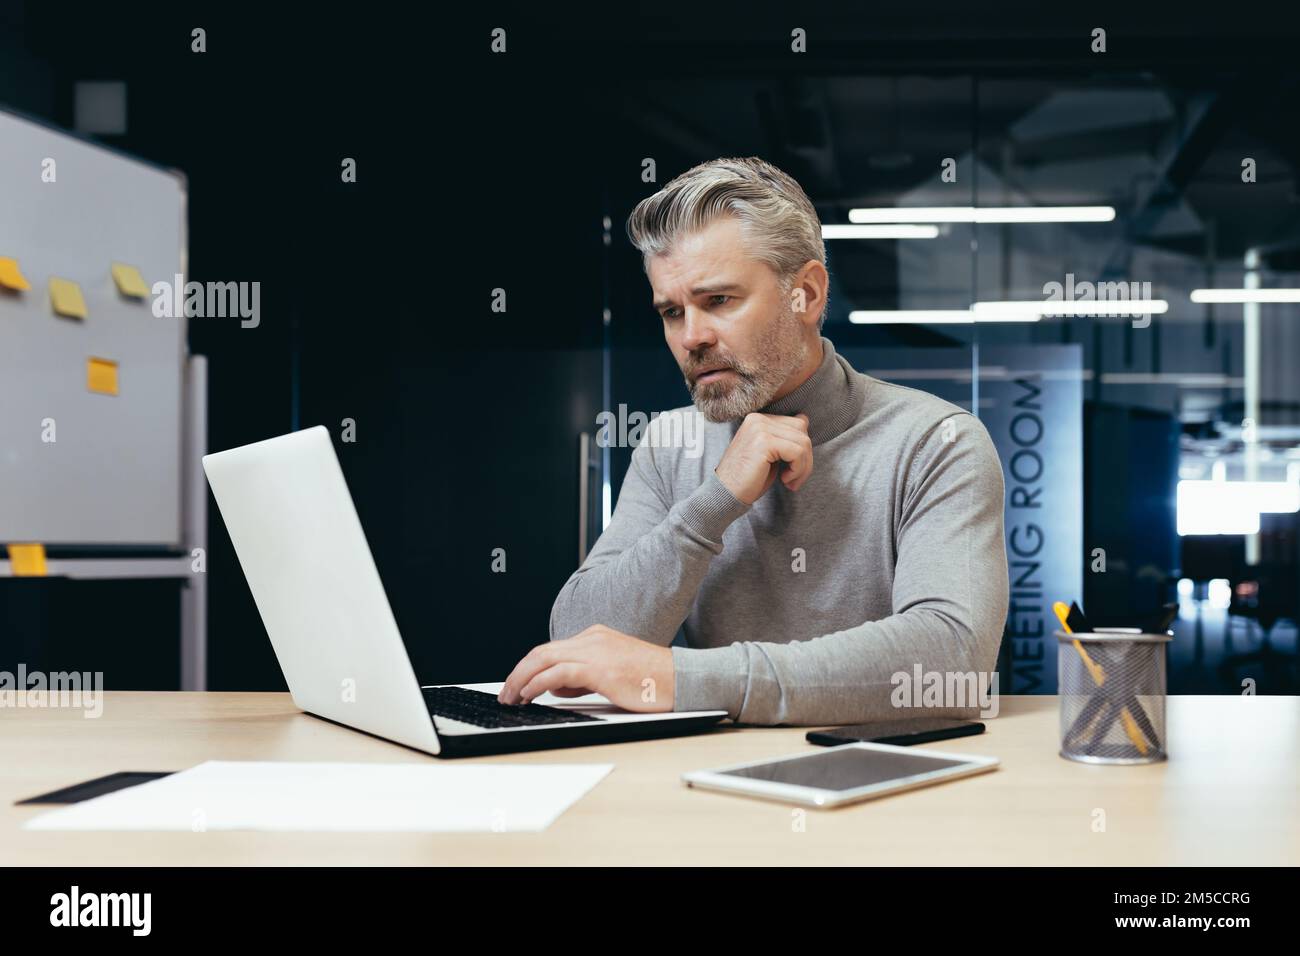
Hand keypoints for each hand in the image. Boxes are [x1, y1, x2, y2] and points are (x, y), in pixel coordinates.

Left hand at [498, 625, 674, 711]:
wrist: (682, 679)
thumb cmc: (654, 681)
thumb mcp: (612, 674)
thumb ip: (583, 677)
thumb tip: (555, 687)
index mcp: (596, 637)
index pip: (553, 649)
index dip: (529, 668)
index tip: (517, 685)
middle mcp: (593, 639)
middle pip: (542, 651)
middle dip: (518, 672)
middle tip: (505, 693)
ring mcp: (596, 651)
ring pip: (543, 659)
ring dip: (521, 679)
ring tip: (511, 697)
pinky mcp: (600, 669)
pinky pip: (558, 674)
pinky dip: (537, 683)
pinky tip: (529, 695)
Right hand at [714, 412, 812, 504]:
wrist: (725, 494)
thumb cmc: (748, 479)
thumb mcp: (769, 454)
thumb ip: (784, 439)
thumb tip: (806, 424)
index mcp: (758, 420)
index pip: (797, 423)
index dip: (802, 448)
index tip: (794, 469)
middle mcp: (758, 419)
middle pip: (802, 430)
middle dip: (806, 458)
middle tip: (795, 478)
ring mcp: (760, 429)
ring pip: (803, 442)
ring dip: (803, 467)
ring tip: (790, 481)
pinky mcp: (764, 442)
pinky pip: (797, 453)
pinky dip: (798, 470)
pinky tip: (785, 480)